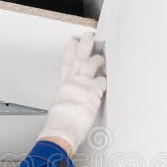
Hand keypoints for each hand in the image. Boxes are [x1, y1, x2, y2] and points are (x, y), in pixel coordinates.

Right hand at [38, 33, 106, 156]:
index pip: (66, 65)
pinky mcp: (92, 91)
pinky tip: (105, 82)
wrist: (62, 130)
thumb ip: (70, 99)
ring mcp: (82, 85)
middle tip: (88, 36)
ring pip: (91, 64)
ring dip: (98, 59)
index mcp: (64, 87)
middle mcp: (72, 83)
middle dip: (84, 45)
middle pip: (78, 58)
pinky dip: (105, 81)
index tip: (72, 43)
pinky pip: (103, 80)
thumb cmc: (61, 125)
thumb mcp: (61, 108)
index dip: (70, 52)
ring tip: (102, 57)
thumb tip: (73, 101)